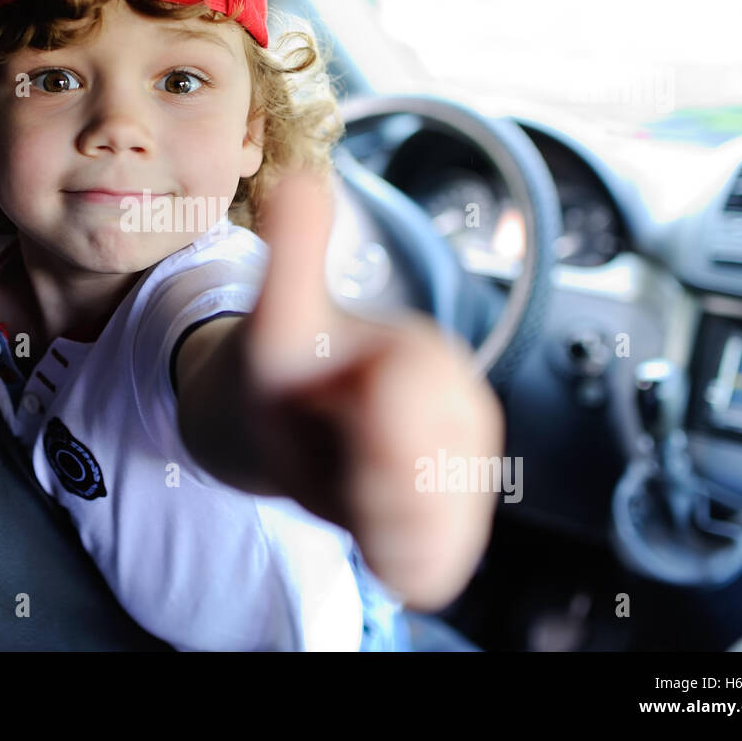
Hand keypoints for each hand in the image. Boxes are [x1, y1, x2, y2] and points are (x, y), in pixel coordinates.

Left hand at [240, 168, 503, 610]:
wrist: (282, 423)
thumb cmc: (284, 365)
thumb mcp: (279, 313)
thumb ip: (296, 253)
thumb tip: (301, 176)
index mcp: (429, 360)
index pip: (414, 407)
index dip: (366, 425)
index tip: (333, 414)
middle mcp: (461, 418)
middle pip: (426, 478)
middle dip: (366, 481)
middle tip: (330, 460)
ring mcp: (458, 478)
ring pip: (432, 532)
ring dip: (375, 526)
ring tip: (343, 492)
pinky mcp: (448, 528)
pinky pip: (435, 565)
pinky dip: (399, 562)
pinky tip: (367, 537)